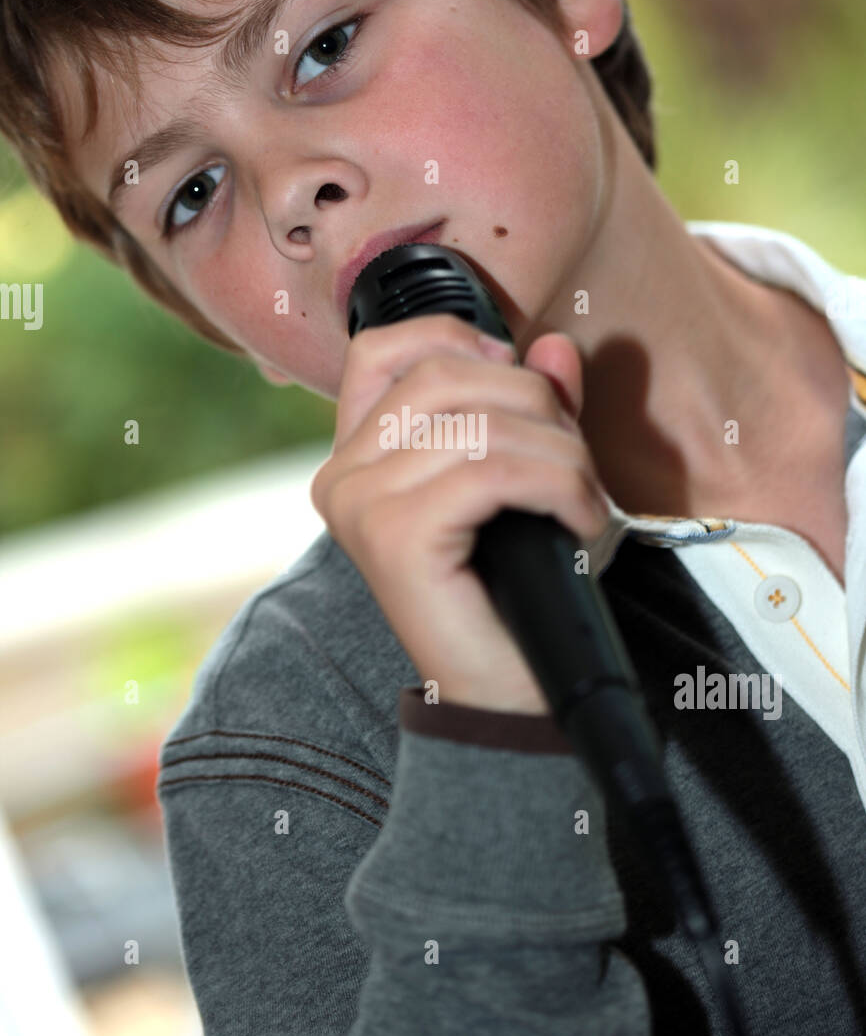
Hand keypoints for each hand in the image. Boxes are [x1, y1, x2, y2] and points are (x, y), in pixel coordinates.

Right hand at [311, 314, 609, 713]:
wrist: (505, 697)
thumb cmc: (514, 588)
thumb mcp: (528, 477)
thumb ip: (534, 407)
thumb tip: (552, 345)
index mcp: (357, 454)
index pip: (384, 347)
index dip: (459, 338)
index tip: (521, 378)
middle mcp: (342, 474)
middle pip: (449, 375)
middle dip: (538, 405)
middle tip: (577, 465)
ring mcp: (359, 503)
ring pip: (482, 424)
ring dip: (561, 455)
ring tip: (584, 501)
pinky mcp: (393, 535)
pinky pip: (493, 471)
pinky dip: (558, 486)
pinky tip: (580, 523)